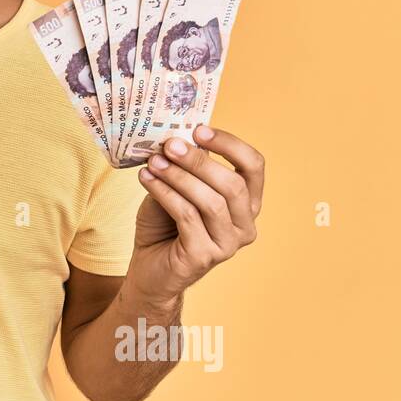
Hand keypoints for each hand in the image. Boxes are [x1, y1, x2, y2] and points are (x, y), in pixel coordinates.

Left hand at [127, 124, 264, 303]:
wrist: (149, 270)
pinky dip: (165, 194)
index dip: (230, 144)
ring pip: (211, 202)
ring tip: (153, 162)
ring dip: (179, 177)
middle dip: (199, 161)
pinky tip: (147, 180)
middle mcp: (245, 225)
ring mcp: (228, 245)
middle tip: (170, 145)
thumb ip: (186, 168)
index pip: (254, 166)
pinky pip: (187, 217)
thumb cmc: (165, 227)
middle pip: (232, 184)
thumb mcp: (178, 188)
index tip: (200, 129)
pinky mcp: (205, 257)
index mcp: (247, 203)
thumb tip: (181, 136)